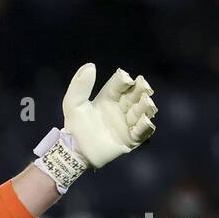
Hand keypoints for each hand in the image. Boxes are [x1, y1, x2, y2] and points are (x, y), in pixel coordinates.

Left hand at [31, 63, 157, 194]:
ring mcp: (126, 124)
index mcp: (108, 98)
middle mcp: (120, 108)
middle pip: (136, 95)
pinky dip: (145, 127)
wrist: (75, 151)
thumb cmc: (75, 127)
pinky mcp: (130, 140)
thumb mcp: (73, 104)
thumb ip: (79, 86)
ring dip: (145, 107)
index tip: (126, 79)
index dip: (125, 80)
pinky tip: (145, 121)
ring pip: (142, 112)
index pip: (121, 84)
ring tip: (145, 103)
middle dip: (141, 90)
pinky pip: (142, 132)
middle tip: (143, 87)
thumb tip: (90, 65)